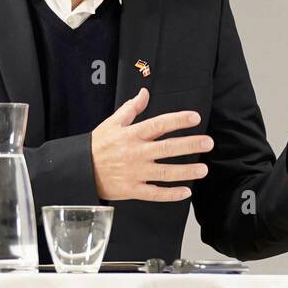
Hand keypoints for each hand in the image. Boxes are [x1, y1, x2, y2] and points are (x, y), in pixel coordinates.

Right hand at [91, 88, 213, 201]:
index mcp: (131, 135)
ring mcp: (134, 173)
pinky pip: (155, 194)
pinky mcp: (132, 190)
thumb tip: (145, 92)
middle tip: (208, 143)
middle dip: (189, 145)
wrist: (79, 170)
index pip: (158, 125)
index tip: (195, 117)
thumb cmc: (98, 145)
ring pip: (165, 173)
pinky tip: (186, 192)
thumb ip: (131, 108)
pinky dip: (171, 194)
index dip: (177, 120)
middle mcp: (135, 154)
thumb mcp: (112, 123)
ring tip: (204, 169)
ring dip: (186, 171)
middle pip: (167, 149)